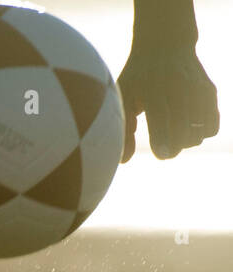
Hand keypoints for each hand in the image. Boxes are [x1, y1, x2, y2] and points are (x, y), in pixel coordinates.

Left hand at [117, 45, 218, 161]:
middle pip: (183, 132)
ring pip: (200, 132)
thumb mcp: (123, 97)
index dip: (162, 142)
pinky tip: (191, 128)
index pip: (161, 120)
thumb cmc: (137, 79)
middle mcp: (178, 89)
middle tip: (164, 151)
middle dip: (174, 148)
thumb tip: (124, 160)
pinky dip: (203, 133)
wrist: (165, 45)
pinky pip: (212, 125)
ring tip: (176, 136)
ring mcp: (197, 90)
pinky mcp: (209, 92)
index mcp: (152, 91)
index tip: (161, 154)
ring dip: (188, 142)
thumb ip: (123, 129)